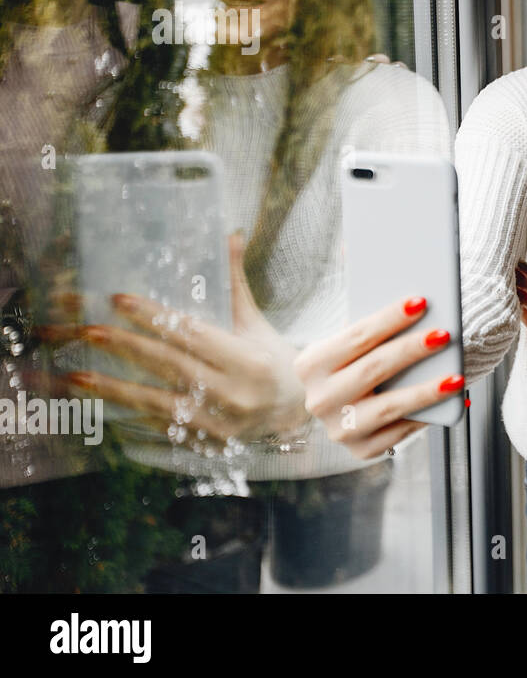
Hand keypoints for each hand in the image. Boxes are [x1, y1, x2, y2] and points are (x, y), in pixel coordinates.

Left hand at [44, 233, 307, 442]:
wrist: (297, 410)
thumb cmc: (272, 359)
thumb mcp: (255, 323)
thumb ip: (235, 284)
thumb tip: (230, 235)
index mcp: (249, 359)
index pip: (193, 333)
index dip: (154, 316)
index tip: (119, 299)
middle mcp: (236, 393)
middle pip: (170, 365)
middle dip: (125, 345)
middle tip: (88, 329)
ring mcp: (221, 422)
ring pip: (159, 402)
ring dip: (115, 388)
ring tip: (77, 375)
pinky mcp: (208, 442)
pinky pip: (162, 426)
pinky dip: (131, 414)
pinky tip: (102, 404)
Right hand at [295, 295, 460, 458]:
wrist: (332, 404)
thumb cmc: (349, 363)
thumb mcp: (346, 343)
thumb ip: (371, 329)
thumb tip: (415, 308)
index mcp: (310, 364)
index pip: (356, 336)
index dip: (390, 318)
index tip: (421, 302)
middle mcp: (319, 399)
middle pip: (374, 368)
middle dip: (412, 349)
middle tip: (443, 335)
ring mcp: (338, 429)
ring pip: (390, 406)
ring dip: (427, 390)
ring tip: (456, 377)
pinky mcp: (360, 450)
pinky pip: (400, 431)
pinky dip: (428, 415)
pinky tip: (451, 400)